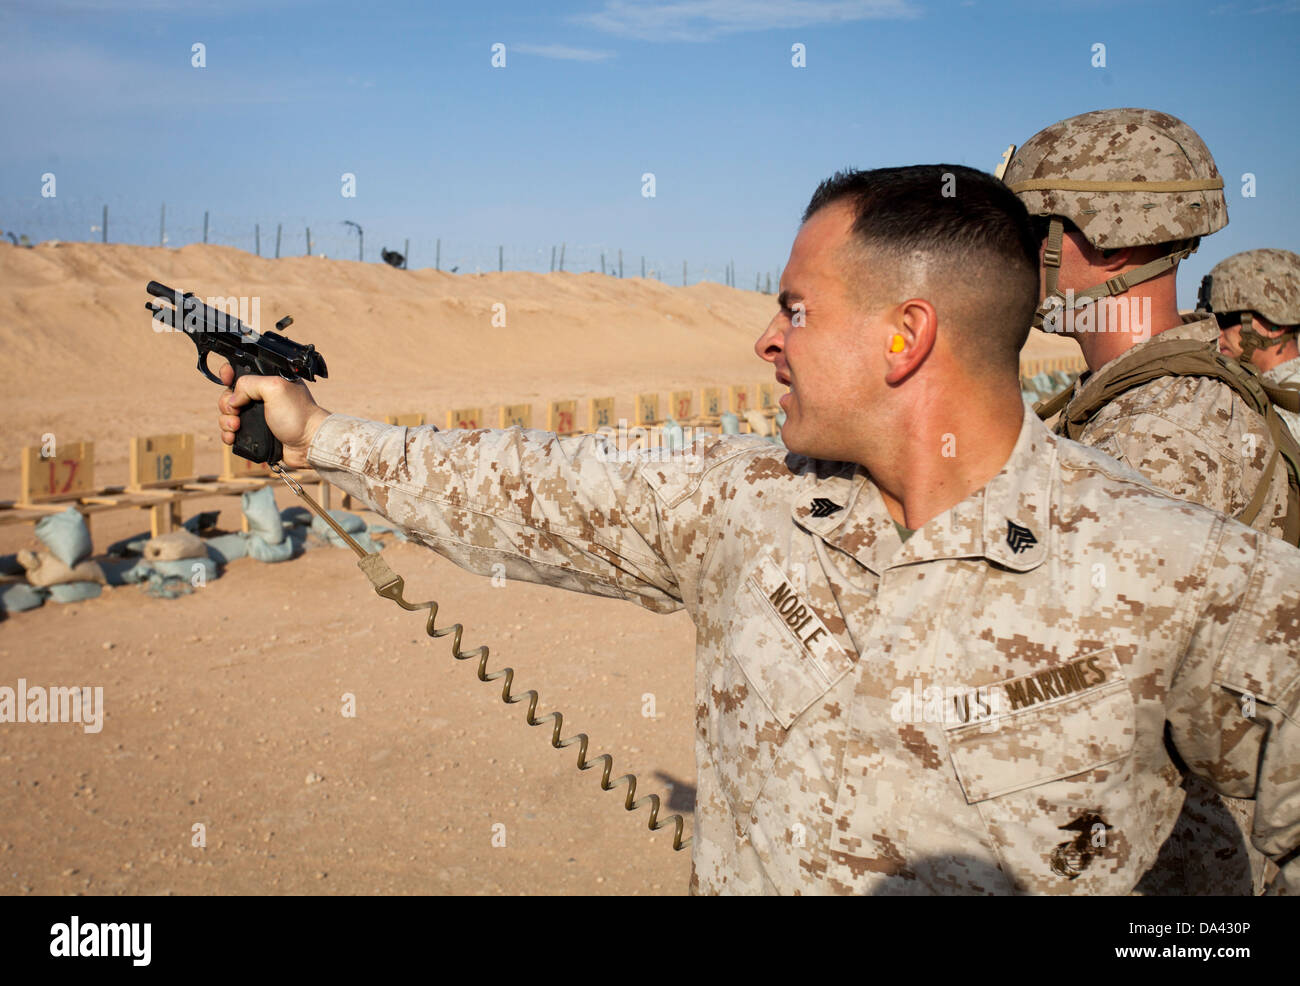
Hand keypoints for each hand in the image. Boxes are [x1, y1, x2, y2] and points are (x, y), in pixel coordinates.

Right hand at [216, 363, 330, 469]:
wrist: (307, 444)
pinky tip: (232, 438)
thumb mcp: (275, 388)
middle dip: (226, 404)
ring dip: (226, 421)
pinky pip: (231, 432)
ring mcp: (257, 416)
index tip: (226, 379)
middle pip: (229, 396)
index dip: (229, 374)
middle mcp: (261, 398)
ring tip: (236, 428)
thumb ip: (249, 383)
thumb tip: (233, 398)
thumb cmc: (298, 415)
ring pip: (228, 415)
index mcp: (267, 382)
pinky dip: (228, 434)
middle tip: (236, 411)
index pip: (241, 372)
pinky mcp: (254, 433)